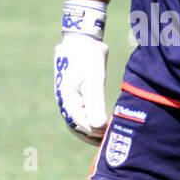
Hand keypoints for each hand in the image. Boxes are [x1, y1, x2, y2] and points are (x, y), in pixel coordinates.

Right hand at [54, 13, 107, 142]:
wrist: (83, 40)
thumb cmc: (87, 59)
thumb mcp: (93, 81)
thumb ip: (95, 104)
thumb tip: (98, 127)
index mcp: (68, 101)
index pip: (81, 125)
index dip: (96, 133)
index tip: (111, 134)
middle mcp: (67, 103)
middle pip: (79, 127)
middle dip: (95, 135)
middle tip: (112, 139)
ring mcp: (71, 99)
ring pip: (81, 122)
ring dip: (94, 130)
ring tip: (109, 136)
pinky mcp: (78, 95)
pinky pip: (84, 113)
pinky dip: (94, 120)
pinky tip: (106, 123)